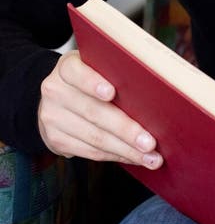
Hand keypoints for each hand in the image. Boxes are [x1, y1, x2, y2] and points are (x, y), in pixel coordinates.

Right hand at [38, 49, 162, 168]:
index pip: (77, 72)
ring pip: (94, 137)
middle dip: (125, 130)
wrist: (60, 98)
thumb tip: (154, 88)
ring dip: (125, 150)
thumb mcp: (98, 66)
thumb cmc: (92, 78)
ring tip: (150, 157)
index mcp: (67, 67)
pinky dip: (115, 156)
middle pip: (93, 112)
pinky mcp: (55, 139)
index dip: (93, 82)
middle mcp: (55, 90)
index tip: (112, 93)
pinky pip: (90, 151)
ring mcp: (51, 116)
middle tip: (150, 142)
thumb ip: (116, 71)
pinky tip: (133, 157)